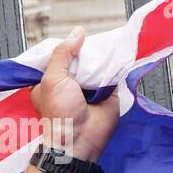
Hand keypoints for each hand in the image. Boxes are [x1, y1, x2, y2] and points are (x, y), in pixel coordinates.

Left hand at [29, 26, 119, 161]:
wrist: (81, 138)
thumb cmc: (60, 113)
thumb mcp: (53, 79)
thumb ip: (62, 55)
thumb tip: (77, 33)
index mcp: (50, 80)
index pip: (58, 56)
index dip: (66, 46)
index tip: (74, 35)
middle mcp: (70, 82)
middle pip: (81, 57)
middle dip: (87, 49)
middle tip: (95, 39)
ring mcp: (90, 86)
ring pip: (98, 63)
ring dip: (103, 55)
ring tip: (110, 42)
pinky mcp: (109, 90)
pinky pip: (115, 72)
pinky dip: (118, 64)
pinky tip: (121, 52)